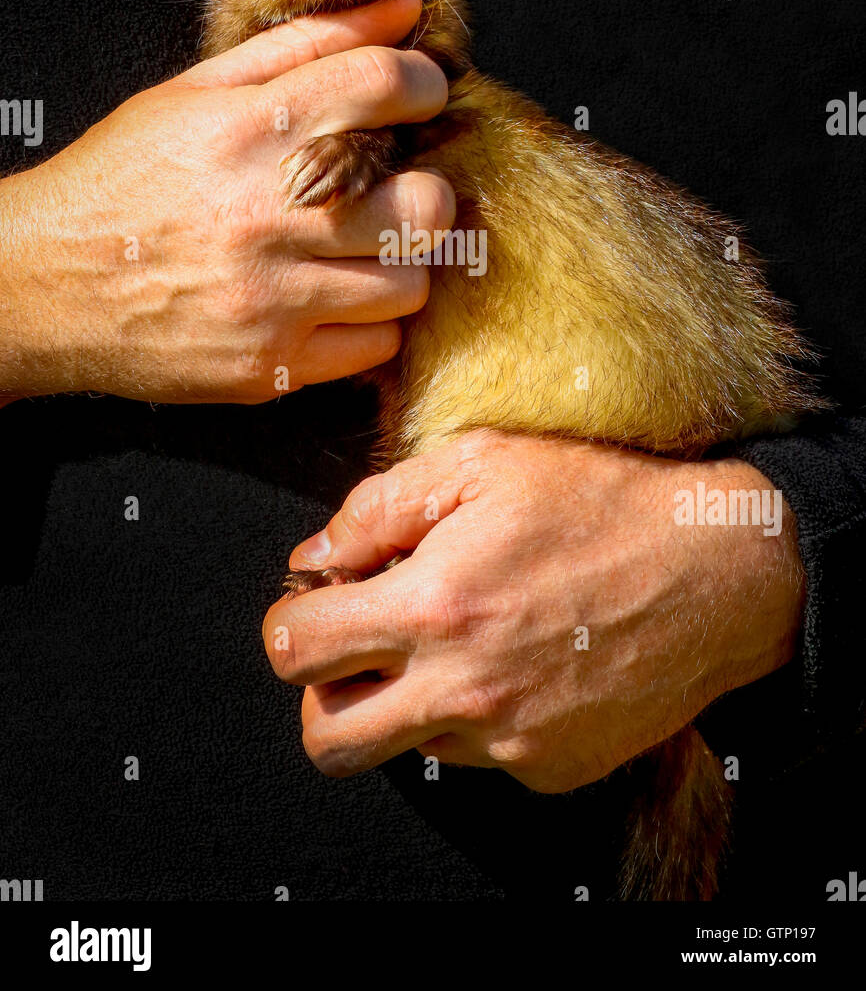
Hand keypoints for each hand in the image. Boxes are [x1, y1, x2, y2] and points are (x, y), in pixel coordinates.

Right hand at [0, 0, 453, 402]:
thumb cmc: (124, 180)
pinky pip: (377, 346)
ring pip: (410, 284)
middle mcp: (266, 215)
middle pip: (423, 204)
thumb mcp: (198, 92)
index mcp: (246, 131)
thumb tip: (403, 5)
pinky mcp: (271, 365)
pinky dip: (368, 323)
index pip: (381, 84)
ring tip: (358, 250)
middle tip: (397, 191)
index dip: (421, 84)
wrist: (44, 282)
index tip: (417, 96)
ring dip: (398, 263)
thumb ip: (309, 43)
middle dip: (426, 193)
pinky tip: (331, 298)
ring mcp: (272, 299)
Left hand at [263, 431, 804, 792]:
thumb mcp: (482, 462)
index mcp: (435, 606)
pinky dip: (478, 716)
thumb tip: (314, 556)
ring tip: (451, 643)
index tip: (314, 605)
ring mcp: (508, 739)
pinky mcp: (550, 767)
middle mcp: (464, 689)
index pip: (295, 650)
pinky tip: (516, 659)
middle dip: (321, 692)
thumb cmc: (599, 501)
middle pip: (326, 739)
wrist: (714, 568)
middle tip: (356, 648)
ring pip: (404, 748)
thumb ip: (379, 506)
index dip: (289, 622)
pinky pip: (479, 758)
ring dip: (405, 701)